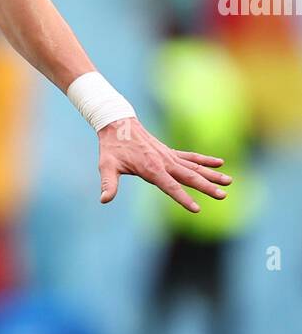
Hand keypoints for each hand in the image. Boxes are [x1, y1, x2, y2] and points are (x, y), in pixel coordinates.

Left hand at [98, 117, 231, 212]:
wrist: (118, 124)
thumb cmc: (111, 148)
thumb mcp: (106, 165)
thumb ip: (108, 183)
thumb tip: (104, 199)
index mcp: (151, 168)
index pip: (170, 187)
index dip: (183, 198)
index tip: (196, 209)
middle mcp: (164, 162)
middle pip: (189, 177)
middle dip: (207, 187)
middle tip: (223, 196)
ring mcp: (169, 156)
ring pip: (194, 167)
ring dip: (212, 174)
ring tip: (229, 182)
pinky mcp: (170, 152)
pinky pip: (191, 157)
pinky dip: (205, 160)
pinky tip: (220, 163)